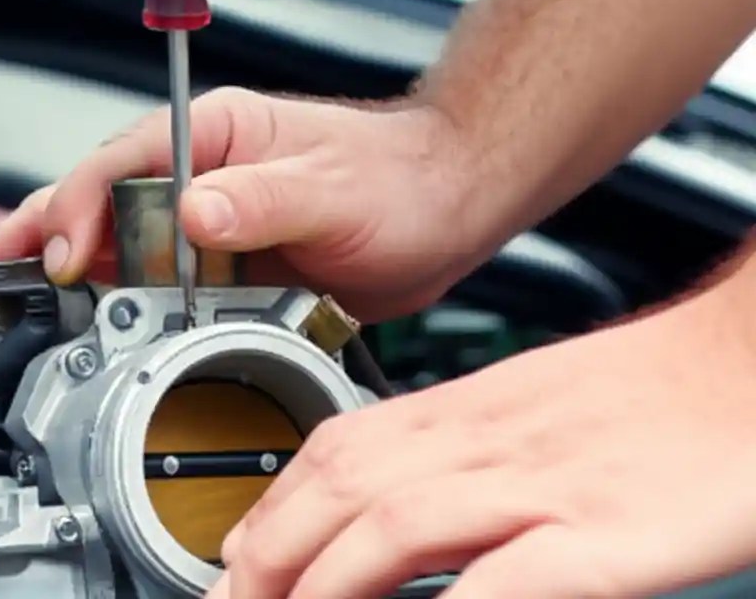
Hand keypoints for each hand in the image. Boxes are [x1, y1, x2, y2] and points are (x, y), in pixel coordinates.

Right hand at [0, 87, 480, 321]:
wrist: (445, 210)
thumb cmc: (399, 180)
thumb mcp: (334, 188)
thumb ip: (263, 201)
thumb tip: (195, 215)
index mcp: (215, 135)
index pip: (122, 164)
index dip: (80, 208)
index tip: (63, 256)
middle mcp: (200, 173)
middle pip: (99, 198)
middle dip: (41, 230)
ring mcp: (205, 220)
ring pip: (116, 239)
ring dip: (62, 263)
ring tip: (6, 288)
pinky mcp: (219, 264)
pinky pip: (153, 279)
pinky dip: (111, 296)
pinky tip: (79, 312)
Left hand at [209, 287, 755, 598]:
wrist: (755, 361)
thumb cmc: (659, 399)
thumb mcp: (536, 412)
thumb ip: (462, 455)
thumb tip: (397, 517)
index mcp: (468, 409)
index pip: (335, 450)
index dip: (271, 509)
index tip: (235, 557)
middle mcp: (488, 439)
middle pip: (343, 488)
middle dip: (268, 555)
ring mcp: (545, 483)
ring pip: (397, 525)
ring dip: (323, 585)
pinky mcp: (609, 532)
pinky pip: (512, 573)